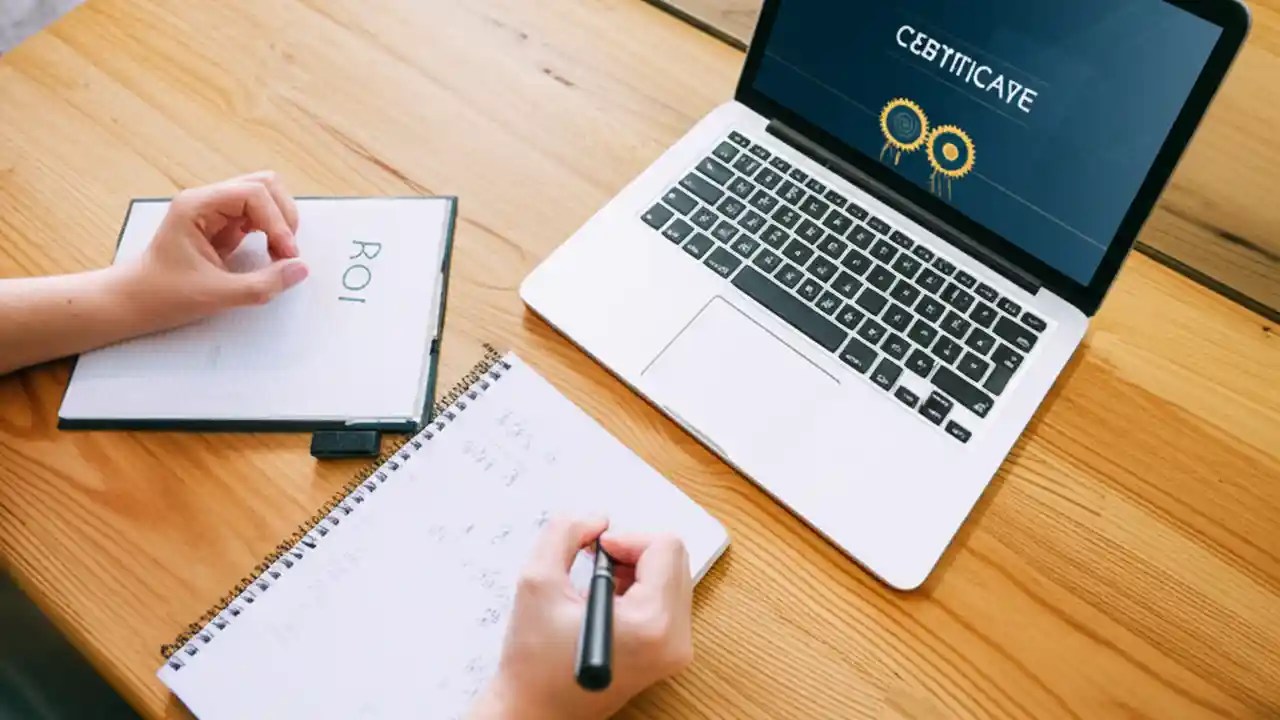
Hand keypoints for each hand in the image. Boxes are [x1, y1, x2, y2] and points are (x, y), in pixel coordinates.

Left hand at [115, 171, 308, 332]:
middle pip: (264, 185)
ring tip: (279, 253)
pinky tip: (270, 255)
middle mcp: (207, 200)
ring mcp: (216, 211)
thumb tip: (300, 269)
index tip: (286, 254)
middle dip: (283, 216)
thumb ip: (262, 285)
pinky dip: (272, 233)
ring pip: (265, 197)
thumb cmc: (161, 295)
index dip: (277, 222)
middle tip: (285, 251)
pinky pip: (258, 217)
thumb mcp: (216, 295)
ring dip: (280, 223)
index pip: (253, 193)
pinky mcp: (223, 225)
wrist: (133, 302)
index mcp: (197, 206)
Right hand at [470, 517, 694, 719]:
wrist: (535, 712)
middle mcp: (674, 640)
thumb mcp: (537, 582)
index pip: (665, 546)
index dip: (626, 537)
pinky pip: (666, 597)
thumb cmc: (534, 663)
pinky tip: (605, 601)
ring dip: (634, 568)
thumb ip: (565, 533)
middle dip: (632, 550)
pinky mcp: (668, 652)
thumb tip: (596, 518)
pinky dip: (638, 587)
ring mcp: (674, 649)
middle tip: (594, 561)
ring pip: (671, 574)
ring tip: (595, 586)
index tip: (596, 548)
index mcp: (651, 624)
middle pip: (674, 557)